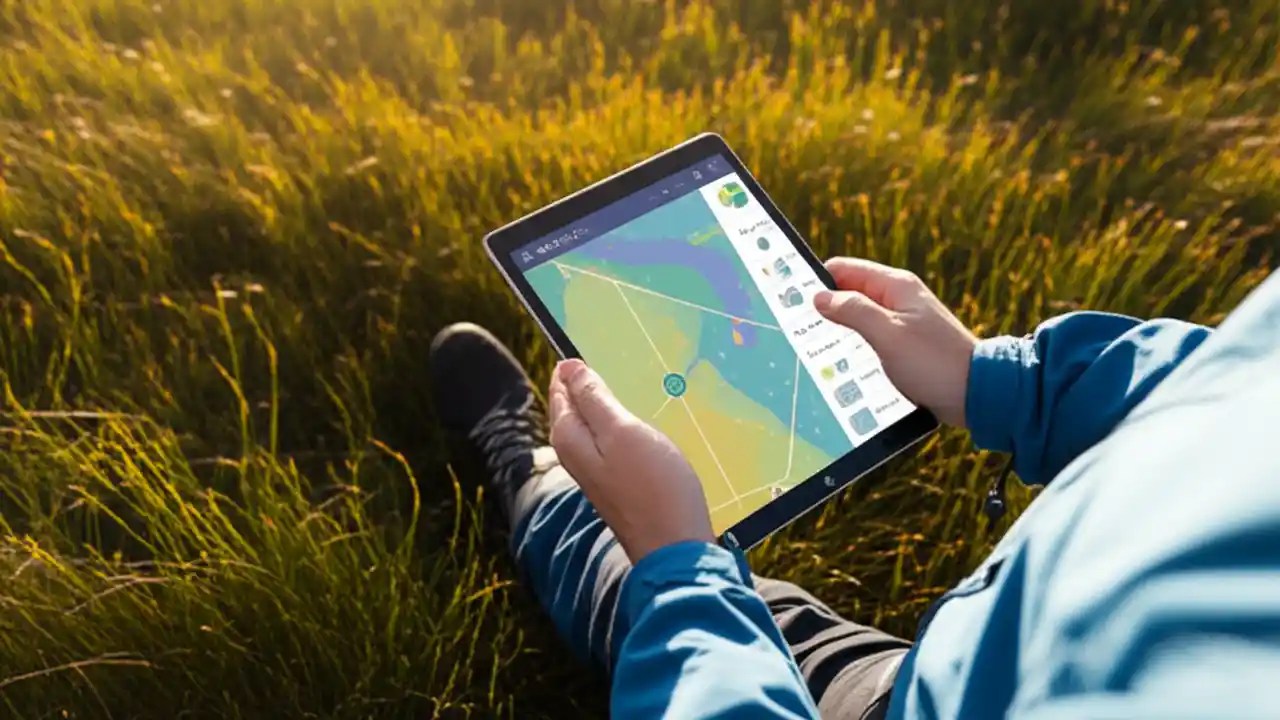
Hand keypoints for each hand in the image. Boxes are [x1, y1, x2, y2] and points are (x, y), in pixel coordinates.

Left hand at [549, 359, 714, 561]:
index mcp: (570, 438)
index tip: (583, 343)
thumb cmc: (652, 485)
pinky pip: (613, 443)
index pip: (561, 390)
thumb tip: (568, 368)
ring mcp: (599, 472)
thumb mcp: (621, 431)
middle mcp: (577, 456)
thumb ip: (594, 399)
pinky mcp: (621, 483)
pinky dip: (621, 424)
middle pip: (574, 409)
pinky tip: (640, 419)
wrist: (676, 545)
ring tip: (622, 378)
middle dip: (582, 384)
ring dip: (604, 403)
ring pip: (594, 426)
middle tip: (600, 355)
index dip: (571, 368)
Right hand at [814, 258, 976, 426]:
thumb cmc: (934, 362)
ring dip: (840, 329)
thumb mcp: (887, 335)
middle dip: (825, 307)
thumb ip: (852, 311)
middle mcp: (898, 298)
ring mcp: (901, 322)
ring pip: (857, 317)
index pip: (843, 269)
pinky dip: (855, 345)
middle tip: (801, 329)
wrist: (976, 392)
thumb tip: (820, 297)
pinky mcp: (904, 344)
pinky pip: (870, 337)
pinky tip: (845, 363)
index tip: (793, 301)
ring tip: (819, 348)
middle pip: (848, 293)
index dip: (817, 281)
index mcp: (895, 286)